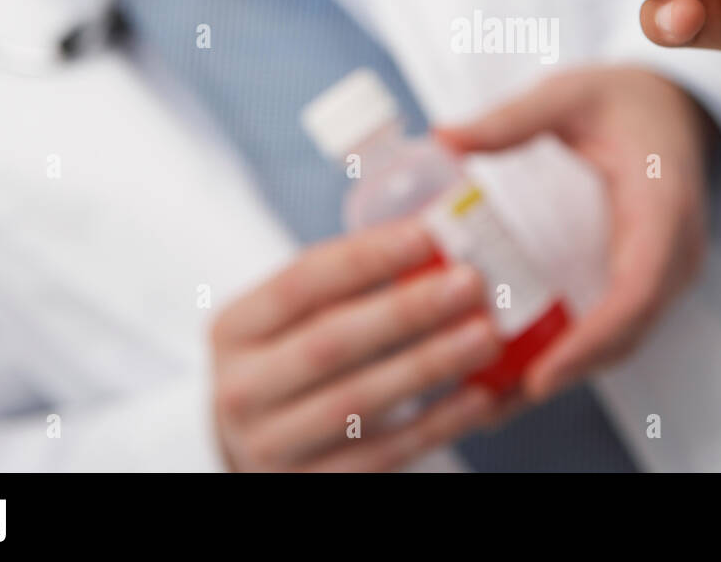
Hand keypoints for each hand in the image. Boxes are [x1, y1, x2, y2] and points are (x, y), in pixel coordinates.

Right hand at [211, 219, 501, 471]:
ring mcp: (268, 447)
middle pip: (330, 342)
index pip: (302, 281)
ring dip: (428, 365)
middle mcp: (239, 389)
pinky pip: (381, 456)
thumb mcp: (297, 318)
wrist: (263, 449)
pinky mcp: (309, 489)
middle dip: (406, 310)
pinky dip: (435, 426)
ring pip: (357, 403)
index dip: (367, 256)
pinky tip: (479, 398)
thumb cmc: (298, 362)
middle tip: (470, 283)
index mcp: (234, 328)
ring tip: (486, 335)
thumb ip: (351, 282)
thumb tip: (440, 231)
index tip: (430, 233)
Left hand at [436, 66, 712, 399]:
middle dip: (566, 371)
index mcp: (662, 206)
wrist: (676, 109)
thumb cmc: (624, 101)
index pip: (638, 289)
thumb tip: (444, 136)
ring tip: (496, 400)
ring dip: (566, 371)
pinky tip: (519, 368)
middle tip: (495, 402)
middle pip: (628, 331)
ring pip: (623, 339)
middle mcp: (675, 251)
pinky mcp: (648, 280)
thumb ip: (512, 118)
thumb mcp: (570, 94)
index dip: (593, 339)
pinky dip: (574, 353)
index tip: (542, 373)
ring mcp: (666, 272)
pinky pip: (617, 327)